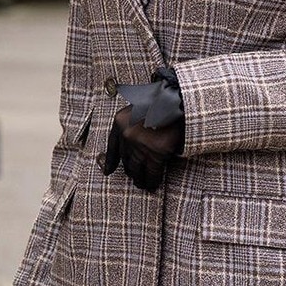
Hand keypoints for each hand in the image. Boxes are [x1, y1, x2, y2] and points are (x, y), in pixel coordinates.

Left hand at [99, 71, 184, 191]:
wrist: (176, 100)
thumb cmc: (160, 102)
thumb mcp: (139, 107)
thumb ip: (131, 123)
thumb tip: (128, 141)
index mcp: (120, 121)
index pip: (113, 146)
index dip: (110, 161)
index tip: (108, 171)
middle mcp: (127, 134)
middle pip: (126, 159)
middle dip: (130, 170)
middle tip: (134, 177)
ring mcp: (141, 144)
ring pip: (137, 168)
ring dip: (139, 179)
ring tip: (142, 184)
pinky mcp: (157, 152)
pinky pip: (152, 172)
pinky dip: (152, 180)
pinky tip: (153, 185)